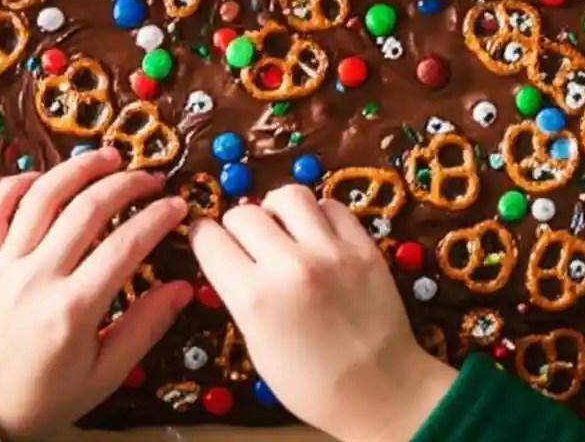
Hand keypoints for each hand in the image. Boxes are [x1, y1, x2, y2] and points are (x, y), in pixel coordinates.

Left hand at [0, 148, 190, 438]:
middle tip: (151, 178)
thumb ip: (144, 328)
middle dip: (126, 184)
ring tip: (107, 157)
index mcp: (74, 309)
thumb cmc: (42, 399)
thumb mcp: (104, 376)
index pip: (126, 245)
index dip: (158, 219)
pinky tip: (43, 178)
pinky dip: (17, 184)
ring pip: (43, 197)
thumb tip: (183, 288)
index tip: (178, 207)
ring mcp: (5, 265)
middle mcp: (38, 277)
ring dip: (78, 169)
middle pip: (87, 209)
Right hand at [189, 186, 456, 441]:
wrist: (380, 389)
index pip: (210, 239)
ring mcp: (331, 251)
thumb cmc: (311, 383)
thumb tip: (233, 257)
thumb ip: (242, 295)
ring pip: (289, 196)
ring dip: (277, 210)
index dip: (204, 239)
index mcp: (254, 297)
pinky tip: (318, 234)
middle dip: (237, 226)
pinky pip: (332, 206)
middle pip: (244, 213)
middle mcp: (290, 265)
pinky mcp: (364, 247)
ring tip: (283, 229)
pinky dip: (318, 215)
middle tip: (249, 243)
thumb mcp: (257, 344)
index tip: (211, 244)